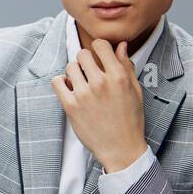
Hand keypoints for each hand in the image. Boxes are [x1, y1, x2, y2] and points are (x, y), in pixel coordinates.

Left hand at [50, 38, 147, 172]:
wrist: (121, 148)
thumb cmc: (130, 120)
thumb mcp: (135, 90)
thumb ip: (126, 66)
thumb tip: (120, 45)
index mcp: (118, 77)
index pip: (100, 45)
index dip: (99, 48)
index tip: (98, 56)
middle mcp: (101, 83)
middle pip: (82, 54)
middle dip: (86, 61)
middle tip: (89, 72)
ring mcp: (84, 94)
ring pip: (70, 67)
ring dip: (75, 73)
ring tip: (82, 83)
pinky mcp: (71, 106)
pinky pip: (57, 82)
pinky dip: (61, 83)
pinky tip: (70, 89)